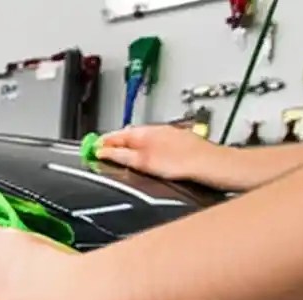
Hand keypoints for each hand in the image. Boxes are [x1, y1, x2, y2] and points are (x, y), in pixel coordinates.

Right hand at [96, 124, 231, 182]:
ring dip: (130, 149)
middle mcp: (156, 130)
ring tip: (123, 161)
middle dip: (115, 146)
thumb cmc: (181, 163)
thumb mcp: (143, 162)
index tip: (92, 150)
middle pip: (128, 137)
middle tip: (104, 156)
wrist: (210, 165)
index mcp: (144, 132)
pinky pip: (154, 145)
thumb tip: (103, 152)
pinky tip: (148, 162)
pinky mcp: (178, 144)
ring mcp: (168, 136)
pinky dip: (145, 152)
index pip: (115, 135)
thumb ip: (120, 156)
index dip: (101, 143)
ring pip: (142, 141)